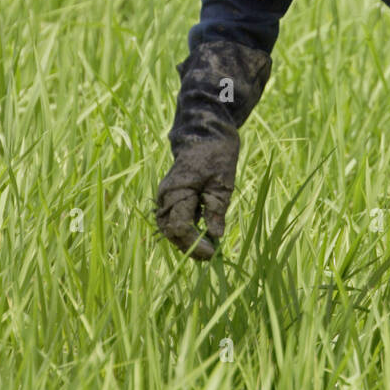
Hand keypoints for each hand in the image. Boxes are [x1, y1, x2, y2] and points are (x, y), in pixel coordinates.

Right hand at [155, 137, 239, 259]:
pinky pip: (173, 219)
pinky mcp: (172, 196)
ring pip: (169, 228)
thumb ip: (216, 208)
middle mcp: (166, 196)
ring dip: (185, 241)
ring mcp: (167, 196)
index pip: (179, 227)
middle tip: (210, 257)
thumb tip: (215, 235)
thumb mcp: (222, 181)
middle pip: (170, 232)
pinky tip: (202, 237)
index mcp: (177, 191)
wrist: (205, 133)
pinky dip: (185, 231)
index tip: (213, 252)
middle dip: (188, 247)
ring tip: (206, 251)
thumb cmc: (216, 154)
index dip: (195, 244)